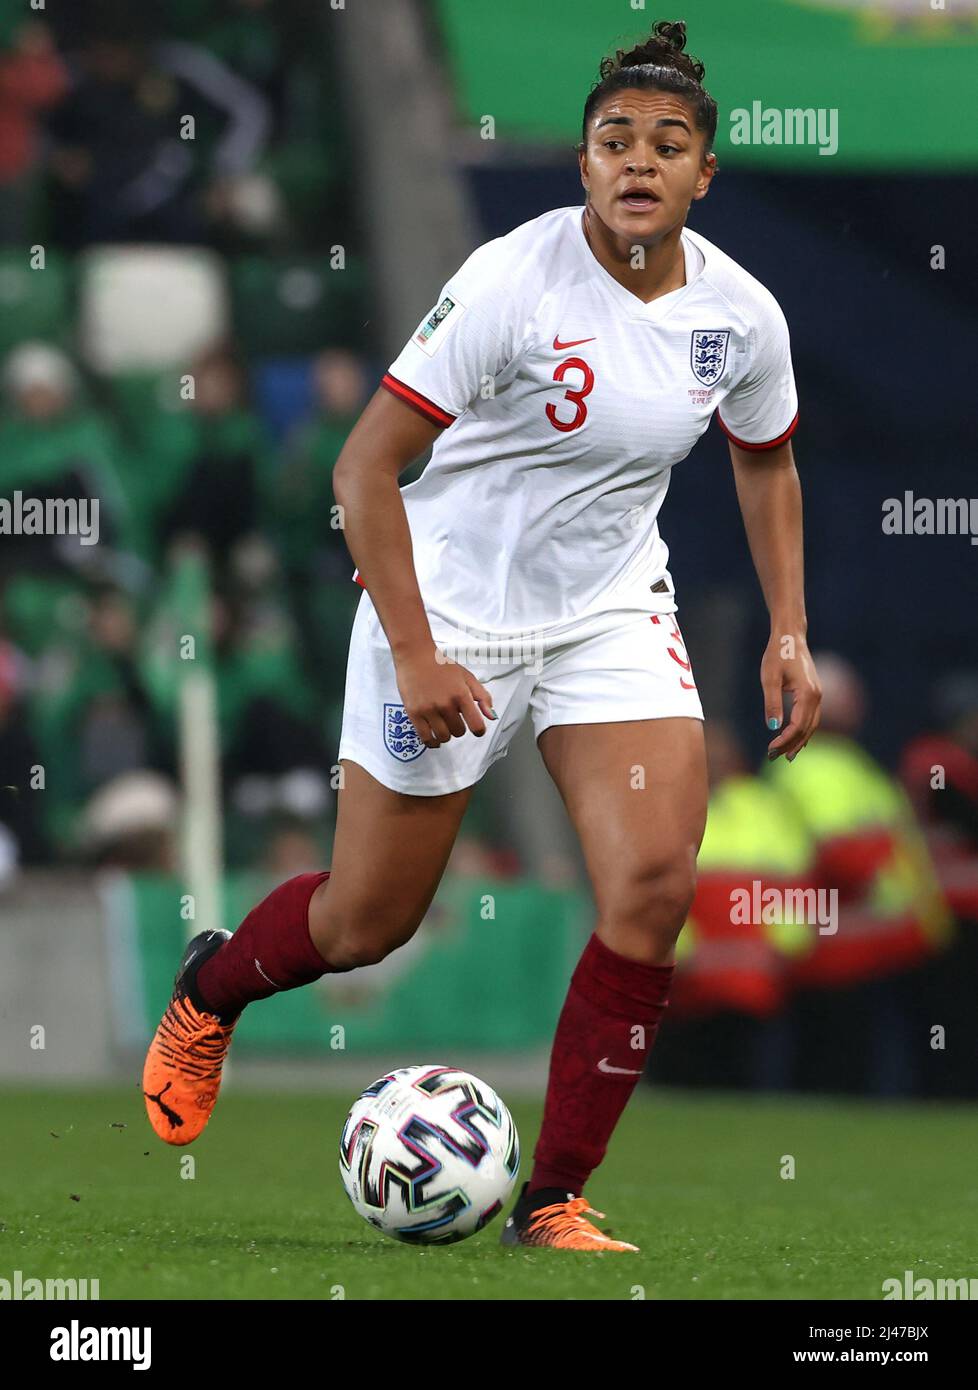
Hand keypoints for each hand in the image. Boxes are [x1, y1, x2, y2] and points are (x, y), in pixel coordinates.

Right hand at [395, 646, 495, 749]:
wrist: (415, 656)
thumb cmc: (440, 665)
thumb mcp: (467, 677)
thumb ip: (482, 696)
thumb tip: (491, 716)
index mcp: (461, 694)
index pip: (476, 725)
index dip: (479, 730)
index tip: (477, 729)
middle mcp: (445, 704)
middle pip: (459, 732)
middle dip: (459, 728)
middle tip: (455, 720)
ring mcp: (429, 710)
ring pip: (443, 737)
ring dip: (446, 735)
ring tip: (444, 726)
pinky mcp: (414, 713)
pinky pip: (425, 738)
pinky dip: (432, 742)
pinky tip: (434, 738)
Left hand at [762, 633, 820, 761]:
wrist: (790, 637)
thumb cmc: (778, 654)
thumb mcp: (769, 678)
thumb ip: (772, 703)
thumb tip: (773, 727)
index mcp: (808, 694)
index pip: (798, 726)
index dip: (784, 740)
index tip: (770, 750)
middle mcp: (817, 696)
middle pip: (807, 729)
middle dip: (791, 745)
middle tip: (774, 757)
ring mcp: (818, 695)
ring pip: (812, 725)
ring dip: (800, 741)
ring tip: (787, 756)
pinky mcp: (814, 693)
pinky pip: (813, 718)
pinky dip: (805, 731)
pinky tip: (798, 741)